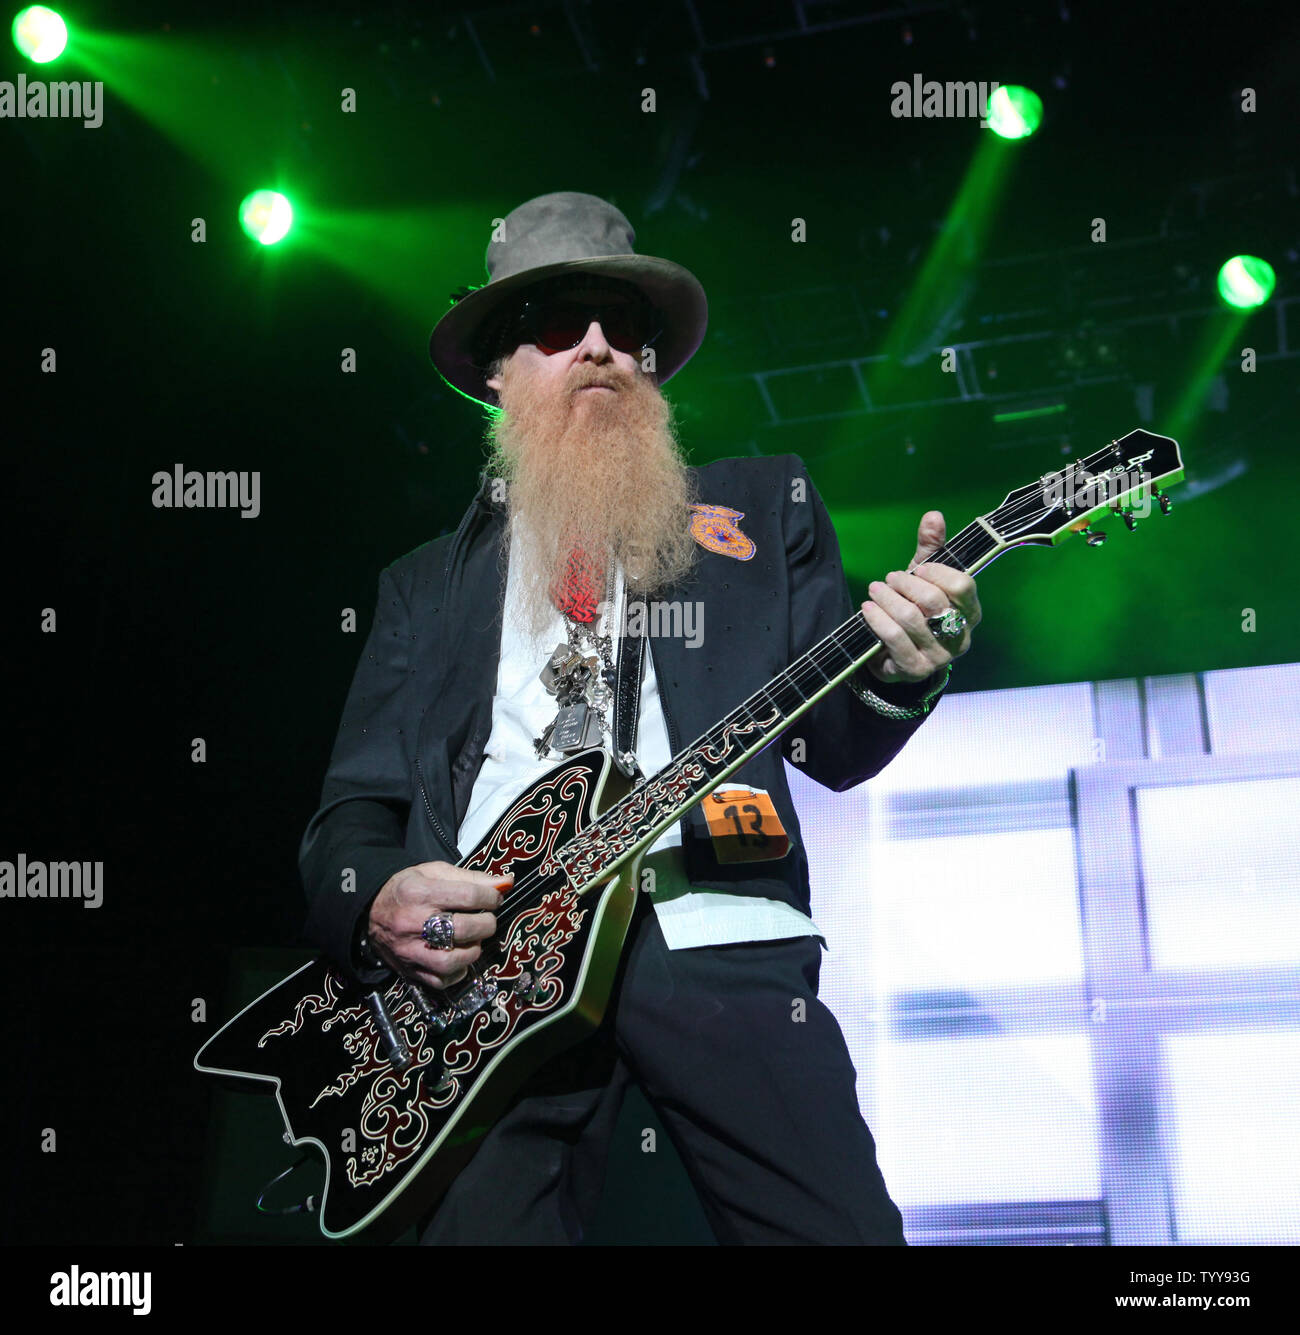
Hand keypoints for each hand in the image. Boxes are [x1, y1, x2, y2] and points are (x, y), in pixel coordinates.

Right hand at [367, 861, 511, 989]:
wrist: (370, 910)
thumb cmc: (406, 889)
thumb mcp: (434, 872)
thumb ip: (471, 877)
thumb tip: (505, 883)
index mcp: (419, 893)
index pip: (468, 896)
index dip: (491, 897)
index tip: (495, 898)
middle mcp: (412, 922)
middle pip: (463, 929)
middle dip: (486, 924)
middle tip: (487, 920)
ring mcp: (409, 950)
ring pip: (452, 960)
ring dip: (473, 950)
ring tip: (474, 939)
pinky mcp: (409, 970)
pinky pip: (441, 980)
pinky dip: (457, 972)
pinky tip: (458, 957)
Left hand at [859, 510, 980, 683]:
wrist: (894, 653)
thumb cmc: (914, 609)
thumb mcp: (923, 578)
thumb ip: (931, 548)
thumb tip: (933, 515)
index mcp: (971, 613)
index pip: (963, 586)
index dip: (937, 573)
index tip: (917, 569)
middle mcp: (961, 637)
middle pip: (935, 601)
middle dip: (906, 584)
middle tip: (889, 578)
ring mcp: (939, 657)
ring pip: (912, 619)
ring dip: (888, 599)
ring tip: (875, 590)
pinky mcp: (916, 670)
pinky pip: (895, 639)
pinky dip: (878, 619)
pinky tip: (867, 609)